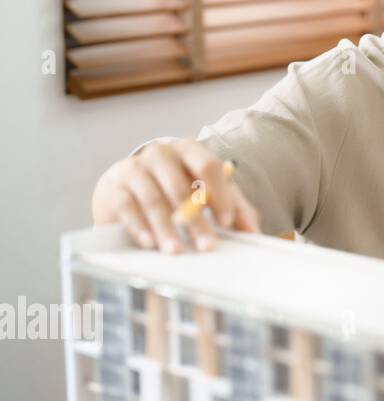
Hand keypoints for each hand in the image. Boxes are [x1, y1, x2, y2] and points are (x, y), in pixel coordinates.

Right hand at [91, 138, 260, 253]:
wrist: (127, 185)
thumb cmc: (176, 188)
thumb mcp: (208, 192)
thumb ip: (234, 208)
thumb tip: (253, 232)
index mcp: (189, 149)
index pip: (208, 166)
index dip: (219, 194)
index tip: (227, 222)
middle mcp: (160, 154)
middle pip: (181, 188)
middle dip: (196, 221)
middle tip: (206, 246)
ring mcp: (133, 168)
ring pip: (154, 199)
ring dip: (167, 228)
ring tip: (177, 250)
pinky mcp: (113, 188)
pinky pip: (127, 207)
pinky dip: (140, 226)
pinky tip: (150, 242)